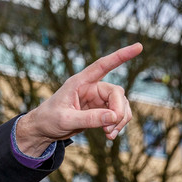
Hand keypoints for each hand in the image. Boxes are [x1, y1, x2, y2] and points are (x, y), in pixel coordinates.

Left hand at [16, 43, 139, 152]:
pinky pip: (117, 115)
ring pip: (121, 105)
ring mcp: (97, 100)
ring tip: (109, 134)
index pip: (102, 65)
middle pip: (117, 93)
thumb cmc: (48, 119)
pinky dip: (117, 125)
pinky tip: (109, 135)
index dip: (120, 56)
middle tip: (112, 127)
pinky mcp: (100, 111)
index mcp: (80, 82)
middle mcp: (91, 88)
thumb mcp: (66, 120)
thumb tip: (113, 117)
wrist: (43, 130)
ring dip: (120, 120)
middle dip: (119, 110)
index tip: (139, 47)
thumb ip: (89, 118)